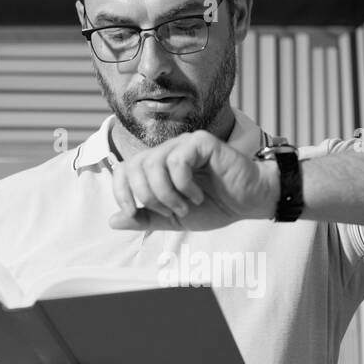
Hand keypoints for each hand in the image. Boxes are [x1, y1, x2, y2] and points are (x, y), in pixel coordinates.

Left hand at [108, 130, 279, 231]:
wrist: (250, 202)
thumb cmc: (217, 206)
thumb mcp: (174, 219)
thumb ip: (145, 219)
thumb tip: (113, 220)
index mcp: (158, 166)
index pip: (124, 169)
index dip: (120, 191)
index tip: (132, 213)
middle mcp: (168, 151)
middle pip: (135, 166)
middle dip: (148, 197)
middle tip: (171, 212)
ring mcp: (184, 144)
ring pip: (154, 164)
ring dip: (166, 194)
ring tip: (185, 206)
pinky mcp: (202, 143)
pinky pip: (177, 161)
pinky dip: (183, 185)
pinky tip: (198, 196)